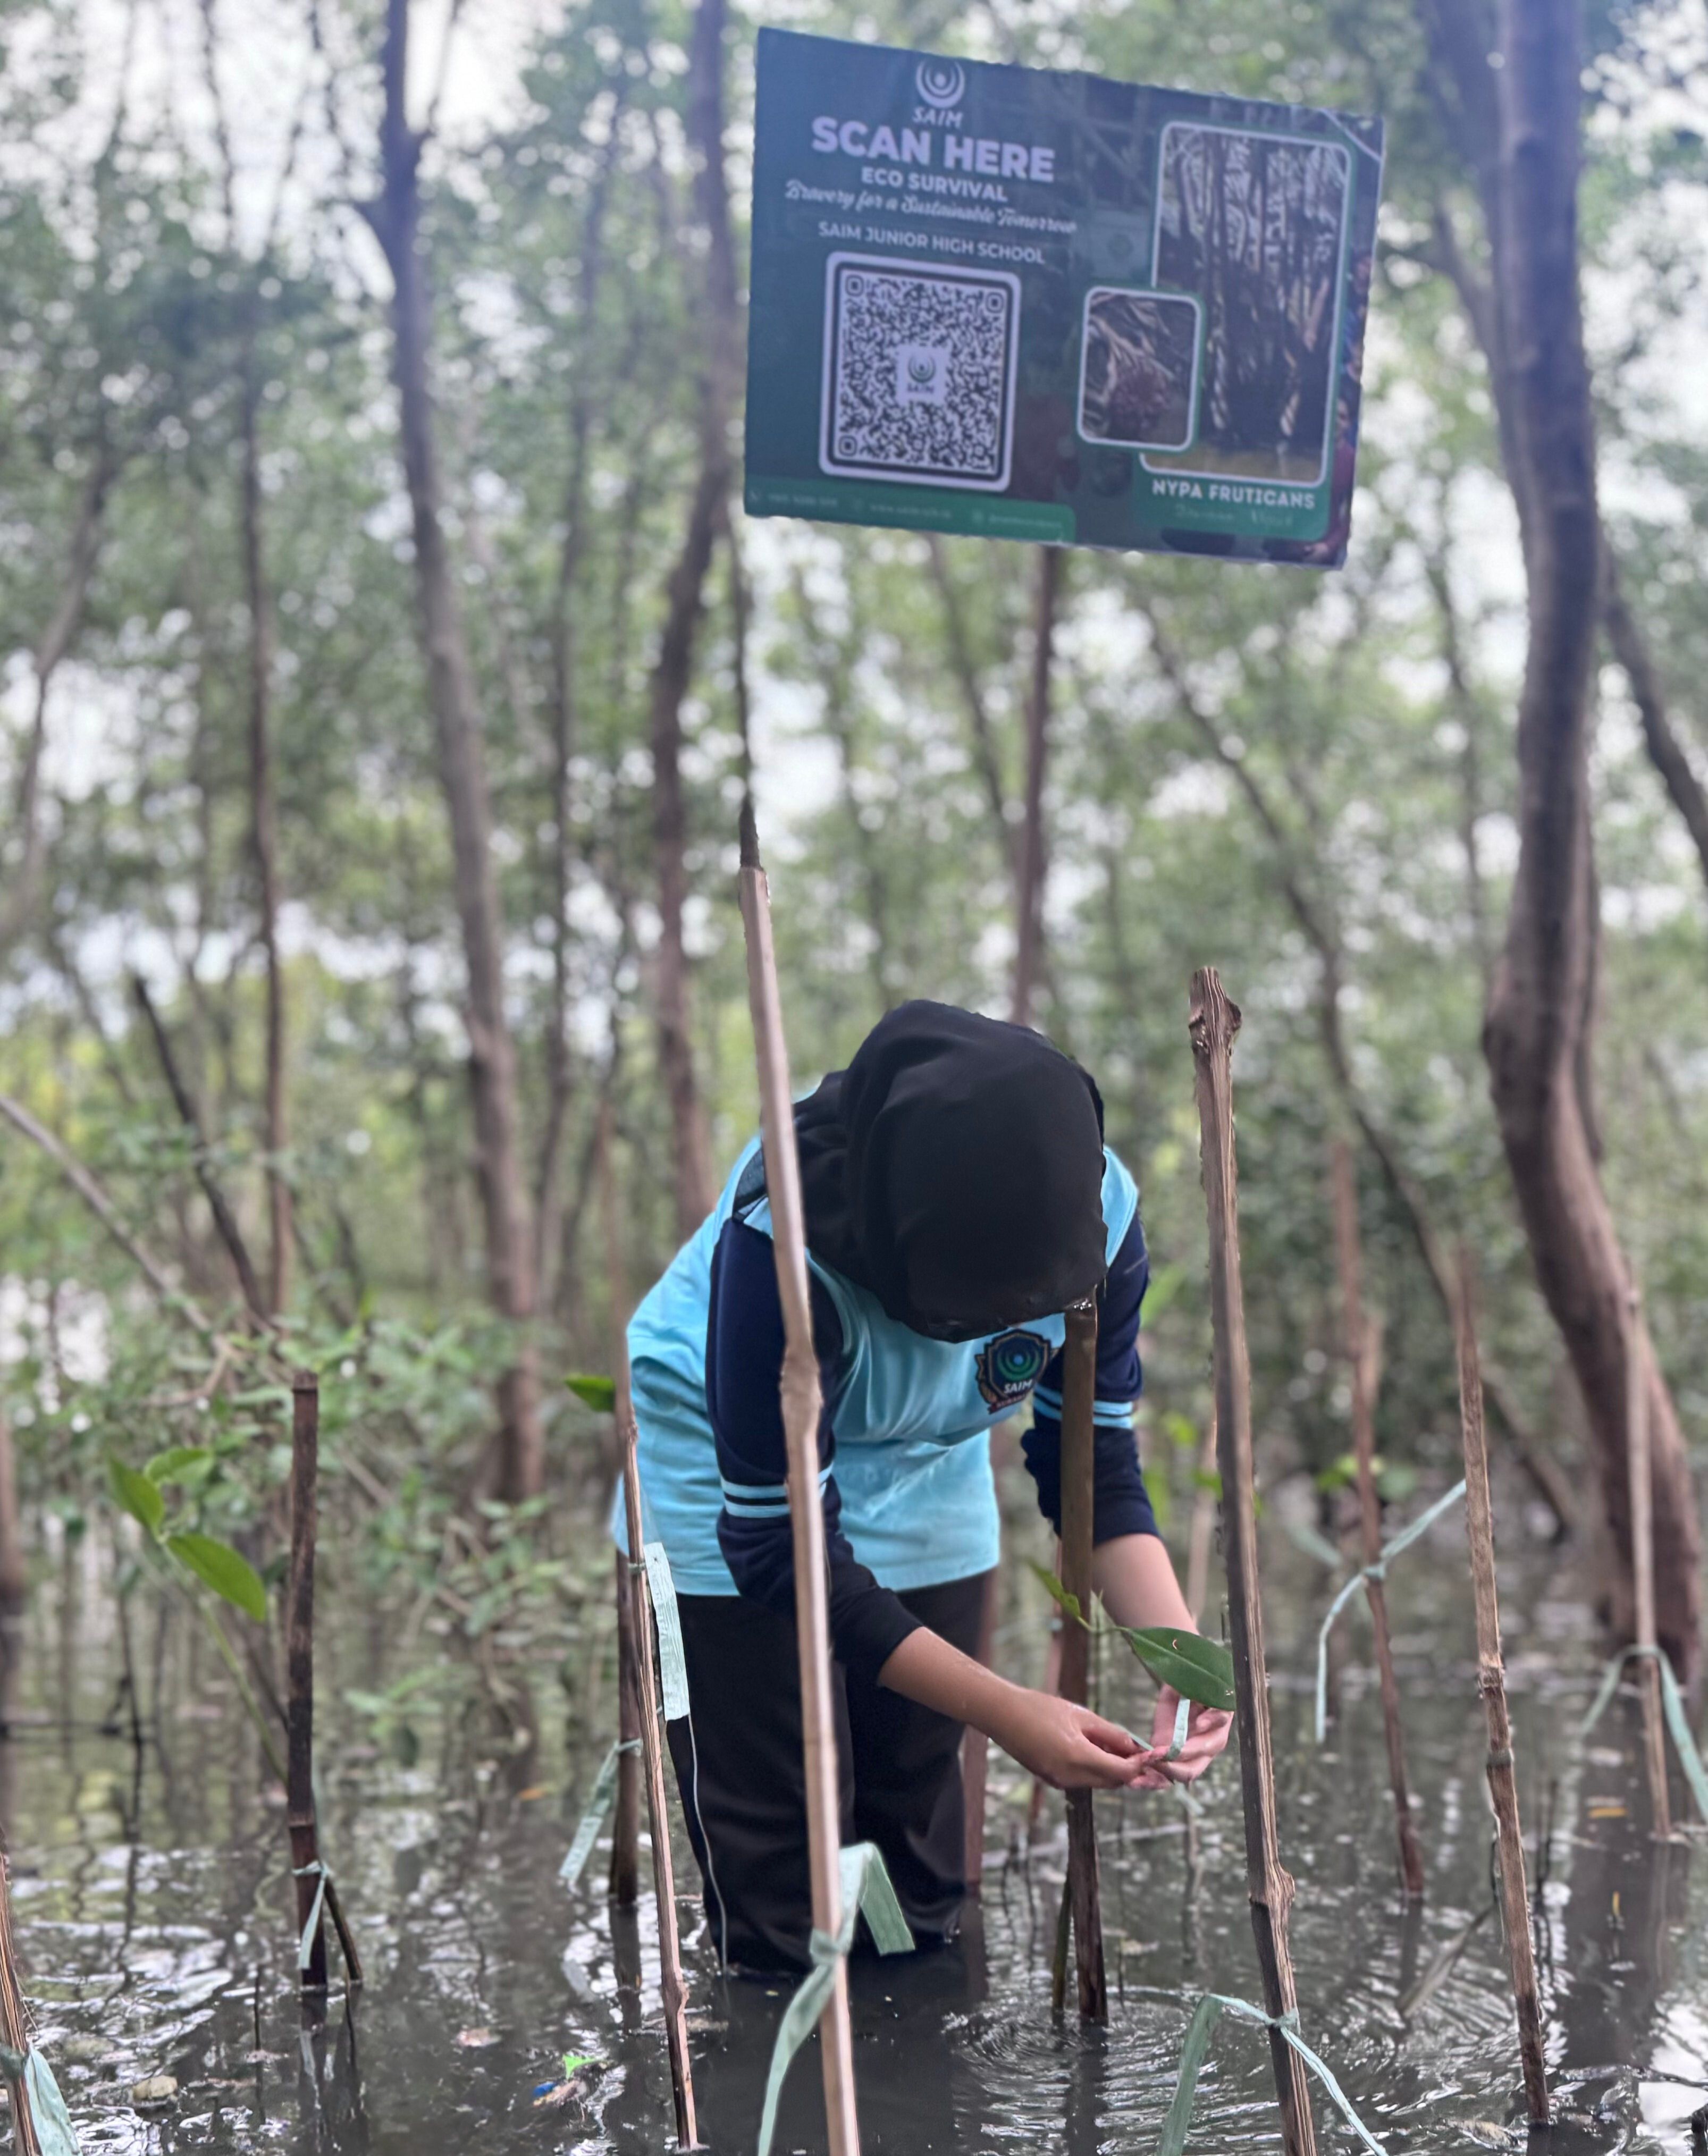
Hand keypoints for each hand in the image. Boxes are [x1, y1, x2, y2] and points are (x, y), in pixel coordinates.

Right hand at [983, 1683, 1150, 1790]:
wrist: (1002, 1715)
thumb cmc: (1039, 1708)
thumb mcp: (1079, 1715)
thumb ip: (1109, 1733)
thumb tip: (1134, 1746)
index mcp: (1078, 1757)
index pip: (1122, 1772)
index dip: (1143, 1766)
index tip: (1158, 1756)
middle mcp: (1070, 1776)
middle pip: (1113, 1782)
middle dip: (1131, 1770)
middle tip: (1144, 1754)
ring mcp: (1059, 1781)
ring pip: (1098, 1781)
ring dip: (1113, 1769)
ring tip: (1118, 1746)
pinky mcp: (1052, 1780)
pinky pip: (1082, 1779)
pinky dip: (1095, 1769)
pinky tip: (1096, 1749)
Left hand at [1130, 1685, 1231, 1790]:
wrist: (1177, 1706)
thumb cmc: (1184, 1689)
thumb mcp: (1183, 1682)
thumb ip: (1184, 1682)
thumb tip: (1181, 1683)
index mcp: (1217, 1715)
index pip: (1220, 1718)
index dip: (1211, 1720)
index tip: (1199, 1723)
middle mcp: (1211, 1739)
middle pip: (1203, 1752)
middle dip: (1183, 1753)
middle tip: (1161, 1752)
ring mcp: (1196, 1757)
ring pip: (1188, 1772)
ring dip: (1167, 1771)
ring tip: (1147, 1767)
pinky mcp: (1177, 1765)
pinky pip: (1168, 1779)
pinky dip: (1153, 1782)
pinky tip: (1135, 1782)